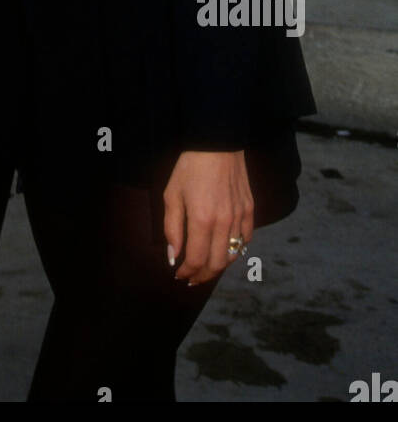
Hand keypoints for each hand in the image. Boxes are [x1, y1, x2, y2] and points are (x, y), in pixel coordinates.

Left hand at [164, 150, 253, 283]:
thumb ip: (172, 228)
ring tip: (206, 267)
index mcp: (202, 220)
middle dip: (203, 276)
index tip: (179, 275)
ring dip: (218, 266)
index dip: (187, 272)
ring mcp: (240, 217)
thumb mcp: (172, 195)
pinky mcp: (249, 210)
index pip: (197, 260)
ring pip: (232, 255)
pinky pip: (245, 240)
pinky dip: (235, 250)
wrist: (217, 143)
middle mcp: (224, 223)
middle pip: (217, 264)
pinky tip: (224, 249)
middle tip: (192, 278)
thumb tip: (174, 257)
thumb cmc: (190, 167)